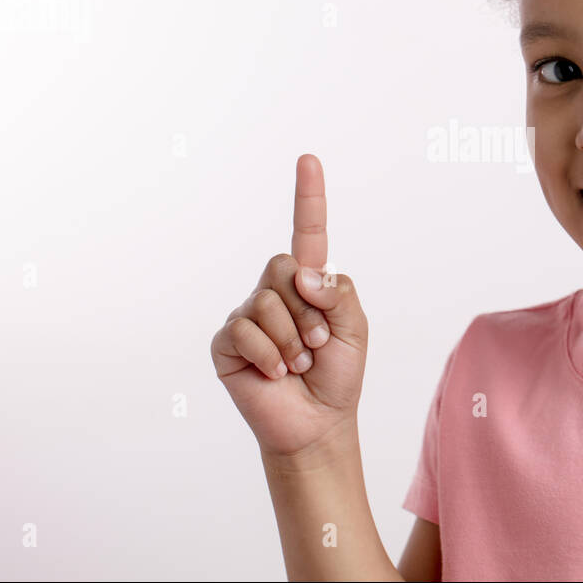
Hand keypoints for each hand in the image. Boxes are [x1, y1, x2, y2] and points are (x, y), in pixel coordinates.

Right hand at [211, 154, 369, 459]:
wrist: (317, 423)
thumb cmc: (337, 374)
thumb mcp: (355, 328)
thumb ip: (338, 291)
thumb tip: (303, 274)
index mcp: (309, 283)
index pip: (307, 232)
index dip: (308, 196)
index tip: (308, 160)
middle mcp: (274, 291)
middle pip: (283, 267)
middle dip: (308, 310)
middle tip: (317, 344)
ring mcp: (247, 314)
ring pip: (267, 302)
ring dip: (291, 340)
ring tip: (298, 364)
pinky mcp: (227, 342)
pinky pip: (244, 330)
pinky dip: (268, 355)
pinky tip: (275, 373)